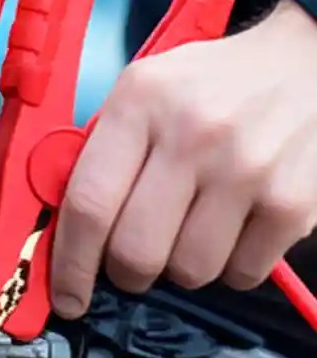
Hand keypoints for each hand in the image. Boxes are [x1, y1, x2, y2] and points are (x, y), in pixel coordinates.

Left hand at [52, 0, 316, 317]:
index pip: (88, 204)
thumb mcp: (143, 91)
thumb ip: (102, 152)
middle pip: (136, 251)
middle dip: (126, 273)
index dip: (70, 264)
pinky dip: (232, 267)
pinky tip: (234, 229)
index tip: (67, 296)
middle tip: (133, 263)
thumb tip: (64, 230)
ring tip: (192, 230)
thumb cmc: (210, 85)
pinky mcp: (292, 201)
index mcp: (140, 103)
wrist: (307, 61)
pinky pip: (242, 273)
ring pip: (189, 271)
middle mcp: (193, 135)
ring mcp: (246, 169)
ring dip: (182, 268)